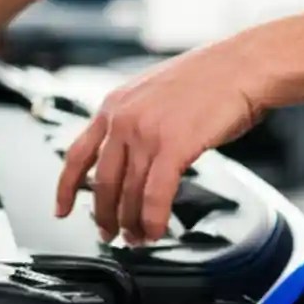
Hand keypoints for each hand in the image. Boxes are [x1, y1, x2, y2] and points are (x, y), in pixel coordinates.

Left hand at [54, 42, 269, 244]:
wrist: (242, 65)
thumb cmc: (208, 79)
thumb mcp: (152, 94)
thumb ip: (133, 123)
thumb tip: (128, 159)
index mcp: (113, 105)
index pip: (77, 153)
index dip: (65, 187)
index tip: (61, 208)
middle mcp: (123, 119)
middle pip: (102, 182)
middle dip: (103, 216)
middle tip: (109, 234)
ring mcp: (145, 132)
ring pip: (127, 193)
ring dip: (131, 223)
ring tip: (137, 238)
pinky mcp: (173, 145)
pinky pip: (155, 195)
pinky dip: (154, 220)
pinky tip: (157, 231)